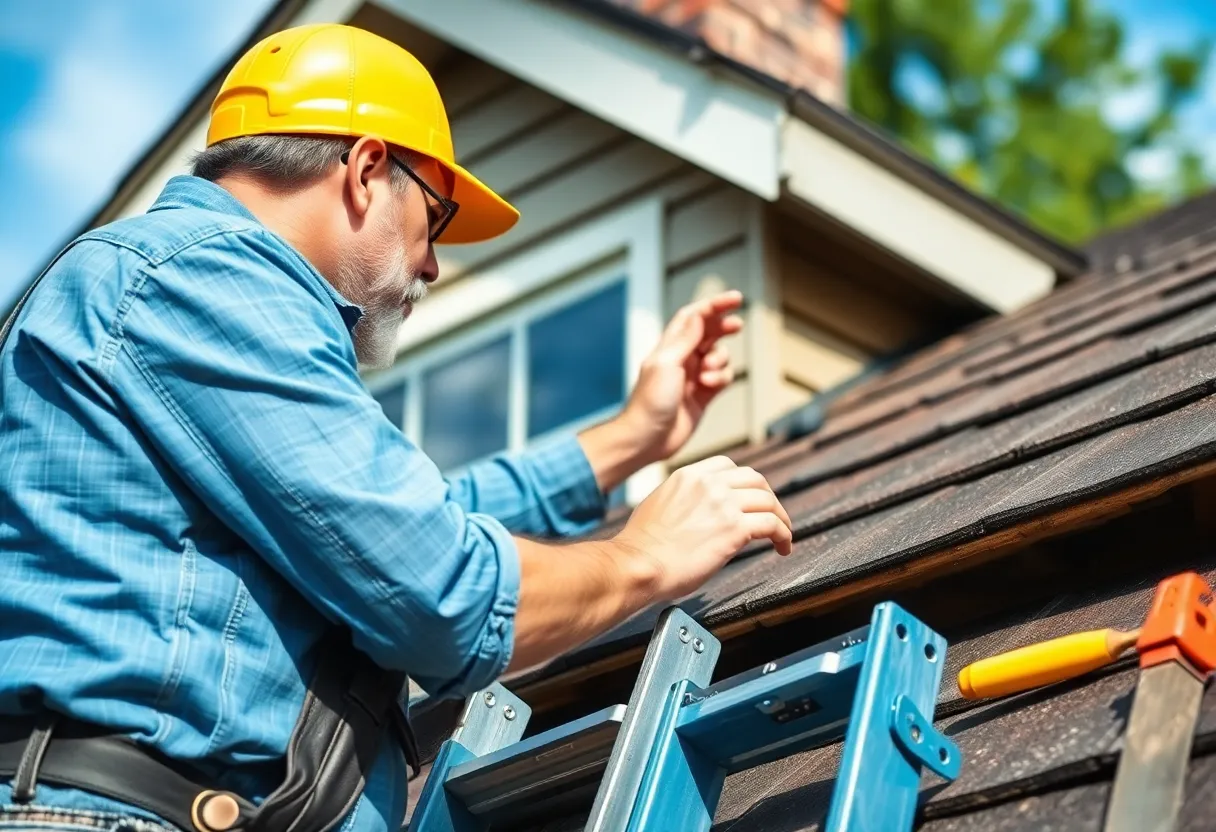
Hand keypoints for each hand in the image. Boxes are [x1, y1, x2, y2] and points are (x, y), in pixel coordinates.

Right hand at [613, 455, 792, 601]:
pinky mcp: (735, 529)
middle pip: (755, 479)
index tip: (750, 499)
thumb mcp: (660, 504)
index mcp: (688, 475)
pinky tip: (783, 547)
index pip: (729, 466)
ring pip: (768, 501)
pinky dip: (784, 535)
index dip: (745, 483)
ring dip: (781, 518)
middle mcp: (708, 483)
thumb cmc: (642, 546)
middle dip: (768, 498)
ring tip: (783, 535)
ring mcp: (723, 504)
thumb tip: (700, 512)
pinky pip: (772, 525)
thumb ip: (684, 499)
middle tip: (773, 516)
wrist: (638, 564)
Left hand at [621, 291, 743, 462]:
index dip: (713, 305)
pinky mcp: (702, 396)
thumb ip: (685, 339)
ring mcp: (693, 377)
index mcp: (669, 346)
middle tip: (736, 325)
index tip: (736, 298)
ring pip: (719, 357)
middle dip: (723, 327)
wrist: (647, 438)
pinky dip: (721, 379)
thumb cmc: (650, 401)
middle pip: (709, 333)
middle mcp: (682, 359)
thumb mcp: (667, 364)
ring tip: (706, 374)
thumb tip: (698, 315)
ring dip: (719, 361)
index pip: (694, 317)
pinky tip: (710, 385)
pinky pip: (722, 379)